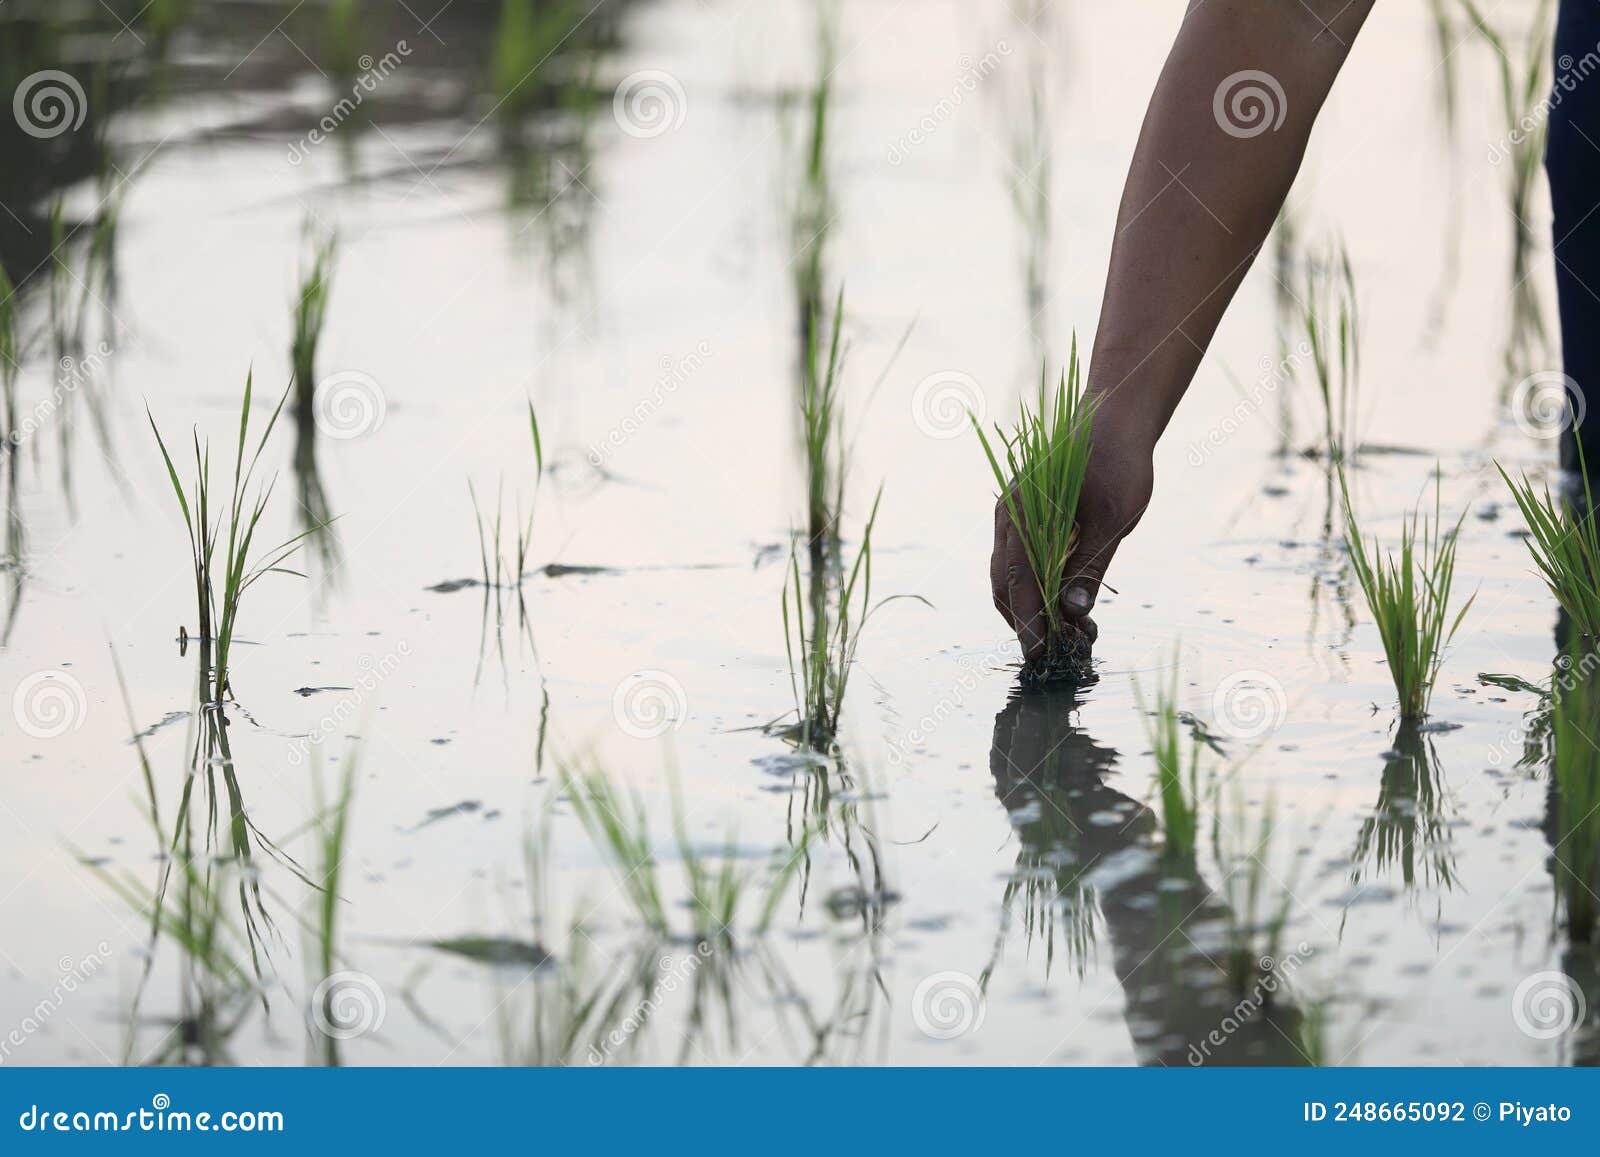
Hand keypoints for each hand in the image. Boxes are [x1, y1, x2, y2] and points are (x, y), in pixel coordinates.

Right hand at [989, 416, 1153, 658]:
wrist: (1115, 417)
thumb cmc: (1119, 461)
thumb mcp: (1115, 517)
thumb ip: (1090, 565)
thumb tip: (1072, 612)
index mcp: (1023, 514)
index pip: (1017, 584)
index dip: (1028, 623)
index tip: (1043, 655)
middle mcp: (1008, 517)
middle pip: (1004, 587)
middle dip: (1028, 623)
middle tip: (1062, 651)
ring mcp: (1013, 517)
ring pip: (1009, 578)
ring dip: (1033, 609)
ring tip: (1072, 631)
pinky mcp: (1025, 519)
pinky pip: (1021, 563)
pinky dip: (1037, 590)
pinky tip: (1066, 602)